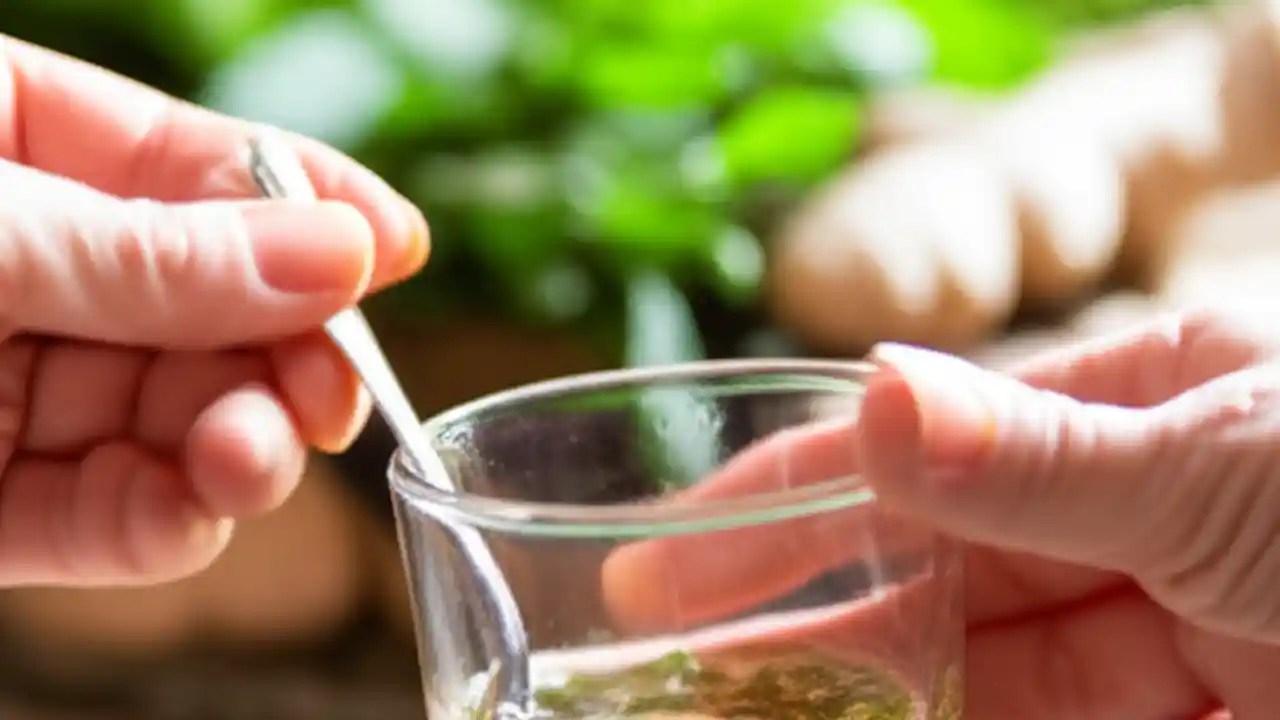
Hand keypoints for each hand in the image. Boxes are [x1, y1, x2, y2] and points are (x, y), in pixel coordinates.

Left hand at [0, 37, 427, 585]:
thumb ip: (156, 257)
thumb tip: (342, 253)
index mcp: (2, 143)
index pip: (188, 164)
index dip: (305, 203)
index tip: (398, 249)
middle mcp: (22, 264)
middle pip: (202, 306)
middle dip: (274, 356)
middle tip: (323, 395)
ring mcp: (0, 383)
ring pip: (168, 417)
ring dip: (232, 450)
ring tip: (248, 463)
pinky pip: (96, 516)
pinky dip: (158, 525)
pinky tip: (194, 515)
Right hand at [600, 311, 1279, 718]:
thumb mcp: (1222, 465)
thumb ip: (1036, 453)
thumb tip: (871, 389)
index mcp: (1128, 410)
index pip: (920, 448)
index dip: (788, 496)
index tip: (667, 548)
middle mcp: (1118, 521)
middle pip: (917, 571)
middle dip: (782, 612)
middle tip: (651, 649)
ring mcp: (1141, 639)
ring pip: (957, 675)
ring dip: (841, 696)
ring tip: (718, 716)